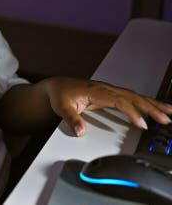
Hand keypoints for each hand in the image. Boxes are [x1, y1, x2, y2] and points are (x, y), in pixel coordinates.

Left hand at [42, 77, 171, 135]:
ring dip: (152, 104)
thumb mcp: (61, 107)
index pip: (119, 101)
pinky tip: (154, 108)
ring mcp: (110, 90)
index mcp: (96, 90)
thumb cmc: (60, 95)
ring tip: (169, 112)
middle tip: (166, 119)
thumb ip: (71, 119)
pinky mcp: (111, 94)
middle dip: (151, 107)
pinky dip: (145, 103)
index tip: (142, 124)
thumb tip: (80, 131)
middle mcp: (106, 88)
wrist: (57, 86)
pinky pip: (132, 97)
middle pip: (133, 97)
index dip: (132, 112)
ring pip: (135, 96)